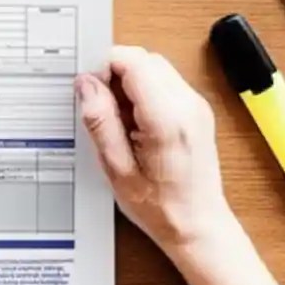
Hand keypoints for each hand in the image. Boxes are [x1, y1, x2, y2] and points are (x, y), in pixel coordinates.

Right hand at [75, 46, 234, 258]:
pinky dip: (143, 92)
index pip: (133, 61)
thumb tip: (86, 85)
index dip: (104, 67)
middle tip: (103, 110)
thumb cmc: (161, 207)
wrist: (198, 224)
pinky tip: (135, 124)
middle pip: (144, 59)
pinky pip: (164, 82)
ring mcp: (196, 105)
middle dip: (116, 74)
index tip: (90, 92)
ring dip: (130, 83)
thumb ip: (100, 122)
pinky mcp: (196, 109)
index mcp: (167, 119)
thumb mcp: (117, 169)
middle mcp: (188, 105)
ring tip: (120, 122)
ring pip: (154, 67)